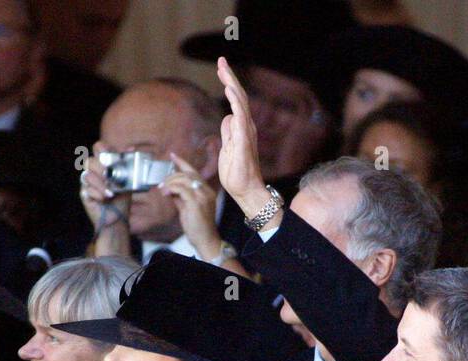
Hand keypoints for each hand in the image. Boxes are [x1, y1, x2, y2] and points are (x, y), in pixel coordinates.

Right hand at [79, 141, 129, 228]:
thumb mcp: (129, 181)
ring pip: (87, 175)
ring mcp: (88, 183)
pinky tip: (105, 198)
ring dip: (100, 184)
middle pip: (90, 161)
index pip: (98, 148)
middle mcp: (94, 171)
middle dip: (101, 168)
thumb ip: (129, 166)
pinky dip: (97, 193)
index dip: (102, 149)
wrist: (118, 218)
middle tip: (110, 177)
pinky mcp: (85, 194)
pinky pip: (87, 189)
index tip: (110, 158)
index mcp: (104, 165)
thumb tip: (131, 149)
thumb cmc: (122, 199)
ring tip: (111, 193)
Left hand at [160, 152, 221, 257]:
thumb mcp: (187, 208)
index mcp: (206, 191)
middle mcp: (207, 191)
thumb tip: (170, 188)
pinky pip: (181, 188)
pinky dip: (171, 189)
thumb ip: (180, 197)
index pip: (194, 172)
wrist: (205, 240)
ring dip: (170, 182)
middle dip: (172, 176)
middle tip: (162, 184)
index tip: (172, 155)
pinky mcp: (196, 202)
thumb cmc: (198, 227)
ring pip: (184, 179)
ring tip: (163, 190)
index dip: (182, 162)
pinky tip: (166, 194)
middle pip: (188, 174)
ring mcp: (203, 196)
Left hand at [216, 56, 271, 216]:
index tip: (221, 69)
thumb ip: (227, 133)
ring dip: (232, 85)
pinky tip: (230, 90)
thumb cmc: (237, 174)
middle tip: (221, 61)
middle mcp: (246, 127)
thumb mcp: (226, 149)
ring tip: (224, 69)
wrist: (246, 192)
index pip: (235, 101)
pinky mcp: (244, 142)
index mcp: (241, 128)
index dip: (228, 84)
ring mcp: (246, 133)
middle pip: (238, 97)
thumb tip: (227, 117)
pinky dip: (236, 103)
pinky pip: (241, 118)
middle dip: (230, 77)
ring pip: (240, 103)